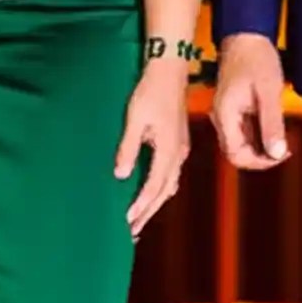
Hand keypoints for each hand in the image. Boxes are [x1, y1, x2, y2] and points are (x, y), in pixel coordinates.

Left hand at [115, 57, 190, 239]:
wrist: (169, 70)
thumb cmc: (149, 91)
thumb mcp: (135, 119)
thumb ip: (128, 147)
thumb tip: (121, 174)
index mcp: (169, 149)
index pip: (154, 185)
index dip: (141, 205)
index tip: (127, 221)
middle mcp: (178, 154)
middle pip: (164, 191)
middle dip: (147, 212)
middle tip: (132, 232)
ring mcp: (180, 149)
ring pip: (169, 185)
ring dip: (154, 203)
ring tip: (140, 219)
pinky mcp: (178, 144)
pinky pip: (171, 175)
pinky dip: (160, 189)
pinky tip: (152, 194)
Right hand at [211, 34, 289, 170]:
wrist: (247, 36)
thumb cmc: (256, 58)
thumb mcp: (269, 92)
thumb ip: (272, 124)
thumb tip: (277, 153)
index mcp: (224, 114)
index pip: (235, 155)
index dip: (259, 162)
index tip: (281, 154)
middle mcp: (220, 117)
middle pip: (236, 153)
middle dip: (261, 156)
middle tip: (285, 148)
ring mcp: (225, 114)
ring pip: (240, 144)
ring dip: (261, 146)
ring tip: (282, 136)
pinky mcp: (232, 109)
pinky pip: (243, 131)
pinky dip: (259, 135)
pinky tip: (274, 126)